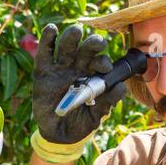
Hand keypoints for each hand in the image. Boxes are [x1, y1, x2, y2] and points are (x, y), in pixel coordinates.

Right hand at [32, 23, 128, 144]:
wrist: (58, 134)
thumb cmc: (80, 123)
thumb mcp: (95, 116)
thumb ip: (108, 102)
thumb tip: (121, 86)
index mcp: (93, 76)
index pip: (100, 62)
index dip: (103, 62)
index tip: (106, 68)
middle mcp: (78, 68)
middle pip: (86, 49)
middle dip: (93, 43)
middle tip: (98, 43)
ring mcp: (61, 68)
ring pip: (67, 46)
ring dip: (72, 36)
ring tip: (76, 32)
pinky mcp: (43, 71)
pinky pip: (45, 53)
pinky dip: (47, 40)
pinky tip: (51, 30)